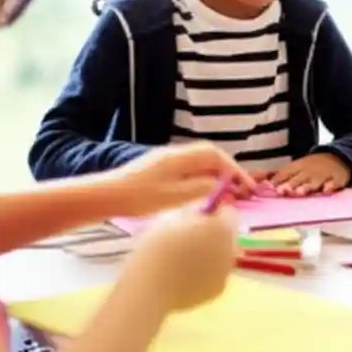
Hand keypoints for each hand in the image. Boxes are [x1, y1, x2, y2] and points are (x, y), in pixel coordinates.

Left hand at [109, 142, 255, 215]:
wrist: (106, 196)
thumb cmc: (139, 196)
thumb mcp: (174, 196)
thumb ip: (201, 188)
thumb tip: (221, 185)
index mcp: (180, 157)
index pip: (215, 155)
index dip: (233, 168)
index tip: (246, 185)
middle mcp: (175, 155)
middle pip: (208, 157)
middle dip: (227, 171)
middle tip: (239, 190)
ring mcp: (166, 162)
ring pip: (198, 164)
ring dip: (214, 176)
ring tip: (224, 194)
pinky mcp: (158, 171)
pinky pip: (188, 171)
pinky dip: (201, 180)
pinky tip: (201, 195)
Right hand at [125, 206, 238, 310]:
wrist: (150, 288)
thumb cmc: (156, 248)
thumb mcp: (171, 217)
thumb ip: (194, 210)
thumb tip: (203, 208)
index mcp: (221, 228)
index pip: (229, 212)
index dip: (215, 212)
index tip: (200, 216)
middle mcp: (231, 249)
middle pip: (228, 234)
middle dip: (215, 232)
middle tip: (190, 237)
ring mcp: (226, 271)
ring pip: (223, 255)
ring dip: (211, 252)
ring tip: (184, 259)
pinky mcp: (218, 289)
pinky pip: (216, 274)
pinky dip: (206, 272)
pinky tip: (186, 276)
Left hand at [265, 153, 350, 195]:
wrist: (338, 157)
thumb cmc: (312, 166)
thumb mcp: (296, 166)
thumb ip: (280, 175)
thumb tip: (259, 180)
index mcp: (298, 167)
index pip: (286, 173)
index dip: (278, 180)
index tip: (270, 188)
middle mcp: (309, 171)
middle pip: (299, 178)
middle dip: (291, 184)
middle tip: (282, 191)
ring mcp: (323, 175)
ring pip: (314, 181)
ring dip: (307, 186)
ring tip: (300, 192)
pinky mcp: (337, 179)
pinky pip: (334, 182)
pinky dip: (331, 186)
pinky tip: (327, 190)